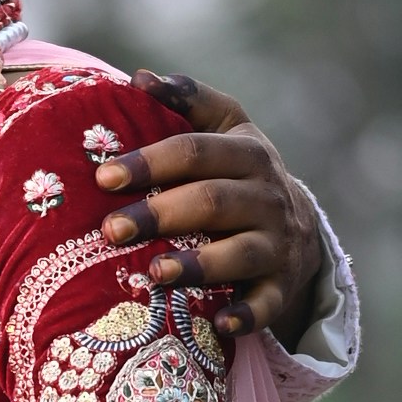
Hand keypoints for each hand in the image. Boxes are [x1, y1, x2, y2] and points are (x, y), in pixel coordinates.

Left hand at [97, 78, 331, 339]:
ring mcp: (277, 243)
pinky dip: (246, 314)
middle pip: (212, 202)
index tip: (104, 178)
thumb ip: (186, 101)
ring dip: (198, 265)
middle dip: (160, 215)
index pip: (194, 151)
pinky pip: (267, 304)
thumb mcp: (224, 129)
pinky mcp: (281, 286)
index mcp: (247, 152)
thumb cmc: (239, 173)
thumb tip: (139, 78)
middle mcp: (267, 196)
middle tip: (111, 230)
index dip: (149, 162)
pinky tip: (220, 323)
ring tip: (154, 273)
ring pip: (239, 253)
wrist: (297, 227)